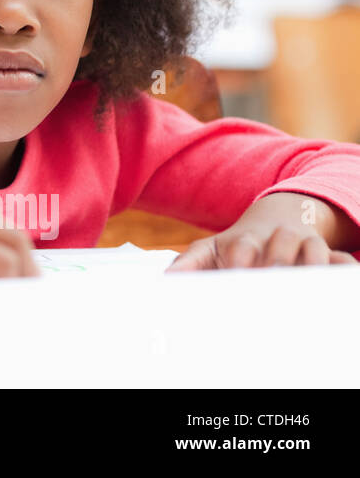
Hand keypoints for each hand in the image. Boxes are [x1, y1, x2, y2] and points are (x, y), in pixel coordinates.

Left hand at [167, 192, 359, 270]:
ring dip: (308, 264)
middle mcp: (276, 238)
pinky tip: (335, 284)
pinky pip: (340, 258)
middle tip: (268, 284)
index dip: (239, 264)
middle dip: (274, 265)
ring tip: (300, 285)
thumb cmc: (236, 246)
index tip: (236, 277)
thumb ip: (187, 264)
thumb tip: (165, 280)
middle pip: (278, 248)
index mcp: (244, 240)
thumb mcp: (208, 250)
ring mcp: (304, 244)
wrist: (275, 221)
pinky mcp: (328, 254)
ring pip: (312, 248)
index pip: (241, 250)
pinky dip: (340, 268)